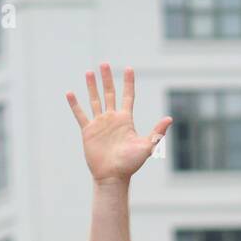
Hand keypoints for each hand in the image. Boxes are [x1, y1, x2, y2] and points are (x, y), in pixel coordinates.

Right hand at [66, 64, 172, 183]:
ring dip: (92, 86)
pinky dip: (75, 104)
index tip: (129, 68)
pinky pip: (80, 115)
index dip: (128, 82)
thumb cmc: (130, 164)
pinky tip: (70, 93)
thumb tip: (170, 118)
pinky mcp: (88, 131)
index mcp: (126, 120)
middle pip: (110, 93)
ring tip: (89, 72)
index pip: (128, 96)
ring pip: (95, 100)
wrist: (113, 176)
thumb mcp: (147, 146)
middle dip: (107, 78)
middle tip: (104, 64)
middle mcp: (112, 119)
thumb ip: (157, 132)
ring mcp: (100, 124)